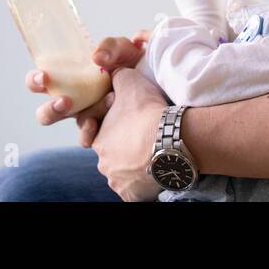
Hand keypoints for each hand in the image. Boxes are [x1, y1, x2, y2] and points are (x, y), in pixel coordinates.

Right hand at [25, 33, 151, 144]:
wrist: (162, 85)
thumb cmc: (137, 63)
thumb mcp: (123, 48)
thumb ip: (109, 46)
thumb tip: (95, 58)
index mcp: (72, 78)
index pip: (42, 81)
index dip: (35, 80)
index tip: (45, 77)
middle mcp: (77, 100)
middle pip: (47, 113)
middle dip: (51, 109)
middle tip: (66, 101)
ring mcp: (90, 118)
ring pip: (74, 124)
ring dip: (86, 114)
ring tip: (105, 104)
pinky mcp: (103, 133)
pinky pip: (88, 140)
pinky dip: (93, 133)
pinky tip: (104, 124)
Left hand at [91, 67, 167, 201]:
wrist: (170, 141)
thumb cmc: (146, 113)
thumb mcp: (129, 82)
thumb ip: (117, 76)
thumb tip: (113, 72)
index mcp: (98, 140)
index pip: (98, 133)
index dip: (113, 123)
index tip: (129, 118)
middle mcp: (104, 164)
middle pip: (112, 153)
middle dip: (125, 145)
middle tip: (144, 135)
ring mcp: (118, 182)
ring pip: (124, 172)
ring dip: (135, 163)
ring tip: (154, 152)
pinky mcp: (133, 196)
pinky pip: (137, 188)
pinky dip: (145, 180)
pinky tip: (157, 169)